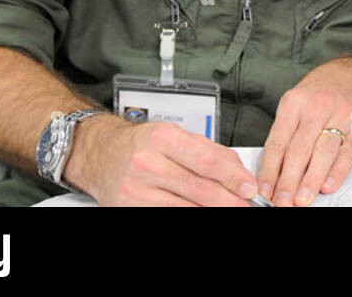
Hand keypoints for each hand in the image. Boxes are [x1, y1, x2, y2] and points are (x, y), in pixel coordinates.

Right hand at [65, 114, 259, 205]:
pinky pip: (167, 215)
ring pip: (186, 207)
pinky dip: (190, 214)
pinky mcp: (129, 208)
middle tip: (246, 205)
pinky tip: (201, 212)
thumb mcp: (175, 135)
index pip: (208, 161)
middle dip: (229, 200)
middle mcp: (147, 162)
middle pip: (200, 188)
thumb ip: (208, 150)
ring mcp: (136, 189)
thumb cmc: (140, 143)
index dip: (234, 177)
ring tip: (228, 208)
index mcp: (163, 138)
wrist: (101, 153)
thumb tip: (238, 170)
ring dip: (212, 210)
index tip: (250, 188)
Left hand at [257, 56, 351, 205]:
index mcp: (294, 102)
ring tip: (302, 200)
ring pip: (323, 152)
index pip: (278, 142)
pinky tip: (327, 186)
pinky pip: (348, 153)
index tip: (264, 191)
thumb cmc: (322, 94)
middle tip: (282, 201)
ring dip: (311, 180)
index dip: (270, 170)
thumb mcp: (297, 103)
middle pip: (299, 149)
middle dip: (288, 180)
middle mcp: (317, 107)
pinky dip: (337, 172)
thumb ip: (285, 134)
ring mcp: (342, 115)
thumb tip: (273, 174)